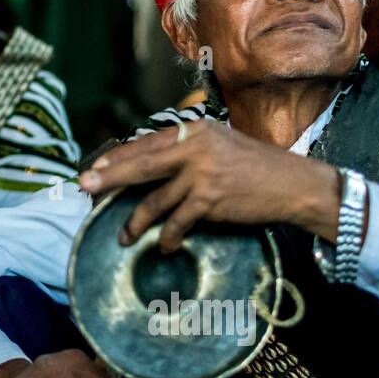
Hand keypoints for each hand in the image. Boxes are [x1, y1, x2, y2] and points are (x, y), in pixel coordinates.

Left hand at [77, 122, 342, 251]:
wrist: (294, 184)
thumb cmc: (257, 167)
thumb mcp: (221, 145)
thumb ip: (188, 151)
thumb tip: (152, 165)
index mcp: (194, 131)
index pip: (146, 143)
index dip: (118, 157)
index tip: (95, 167)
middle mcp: (194, 148)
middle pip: (141, 165)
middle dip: (109, 178)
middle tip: (84, 187)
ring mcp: (201, 174)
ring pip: (155, 200)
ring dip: (136, 221)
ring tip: (124, 236)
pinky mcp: (210, 200)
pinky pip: (177, 222)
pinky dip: (168, 237)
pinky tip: (164, 246)